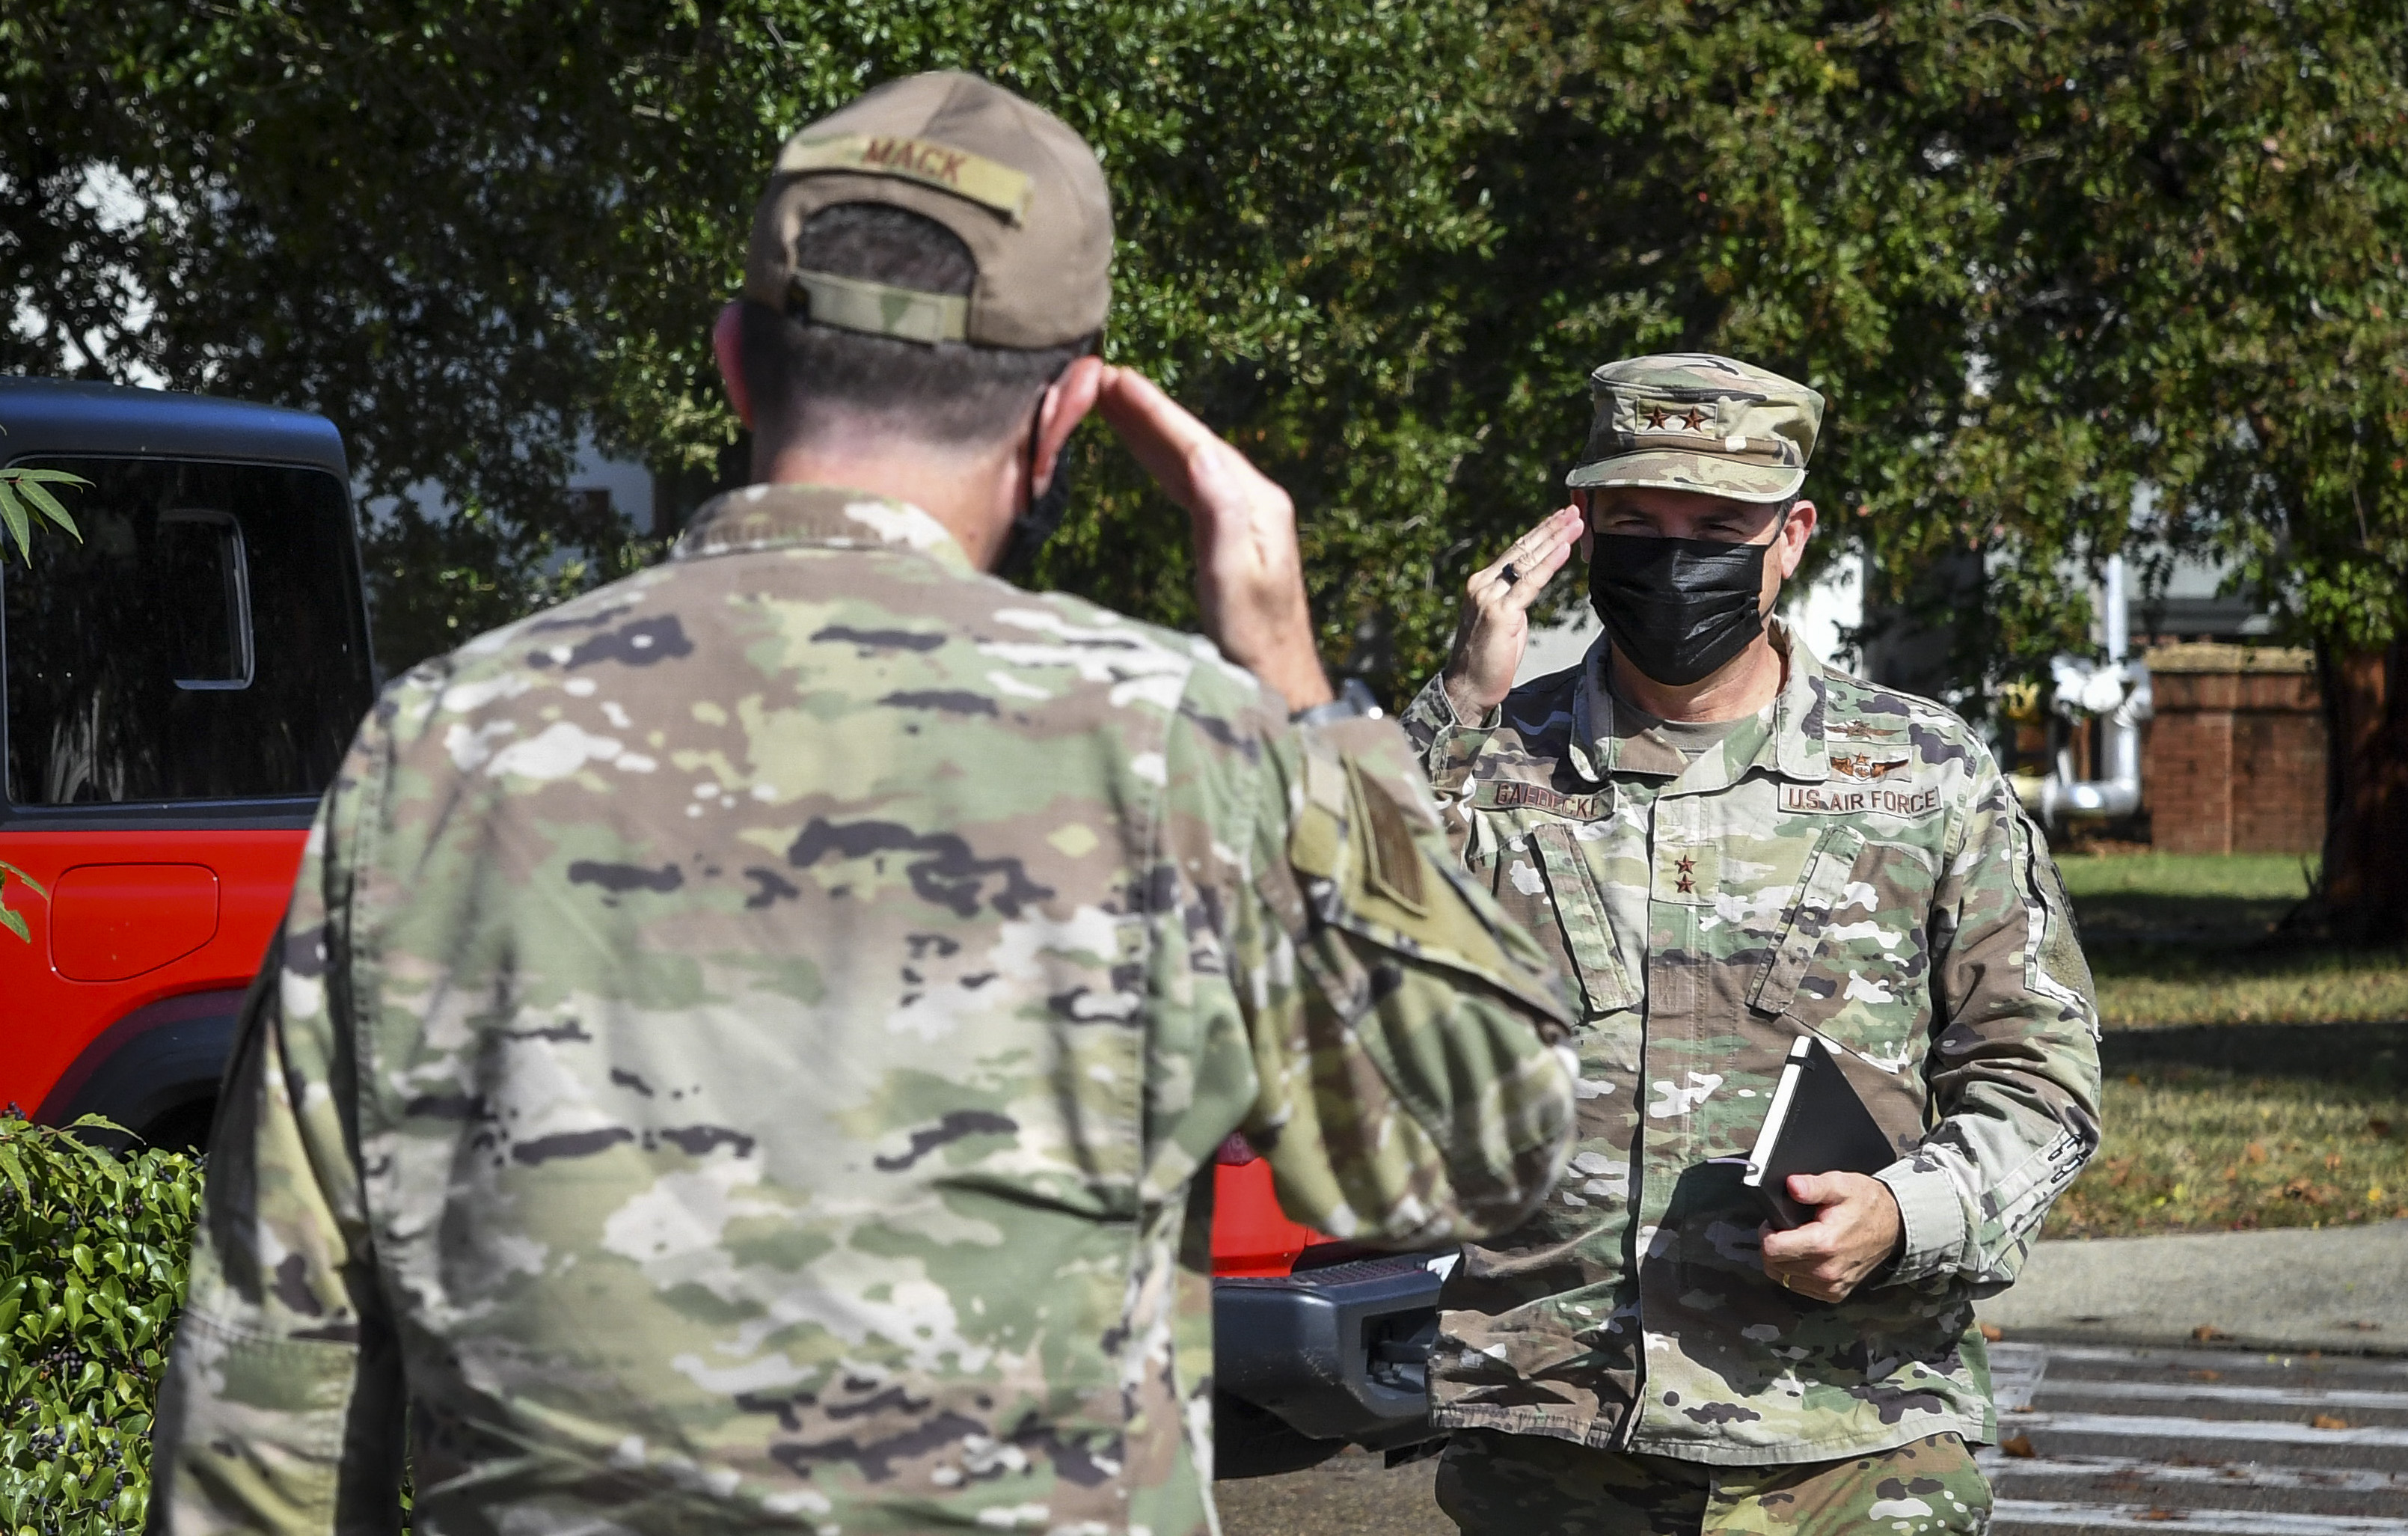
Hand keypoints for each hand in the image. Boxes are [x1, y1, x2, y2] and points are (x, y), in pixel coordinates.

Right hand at [1096, 367, 1332, 709]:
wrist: (1276, 675)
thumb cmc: (1253, 637)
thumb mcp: (1233, 576)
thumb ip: (1220, 513)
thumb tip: (1200, 452)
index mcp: (1257, 502)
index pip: (1197, 444)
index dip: (1156, 411)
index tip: (1118, 378)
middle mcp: (1252, 498)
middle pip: (1190, 442)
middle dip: (1145, 410)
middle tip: (1099, 376)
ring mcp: (1242, 513)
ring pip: (1186, 459)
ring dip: (1147, 429)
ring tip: (1107, 399)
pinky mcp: (1229, 531)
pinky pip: (1186, 482)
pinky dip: (1158, 458)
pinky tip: (1141, 448)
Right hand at [1440, 508, 1584, 722]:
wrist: (1468, 686)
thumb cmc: (1488, 658)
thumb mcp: (1505, 620)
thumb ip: (1515, 600)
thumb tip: (1532, 585)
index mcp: (1482, 584)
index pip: (1515, 552)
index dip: (1539, 533)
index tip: (1560, 518)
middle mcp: (1483, 585)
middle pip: (1523, 549)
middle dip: (1551, 528)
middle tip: (1574, 510)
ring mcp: (1489, 597)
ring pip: (1528, 561)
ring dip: (1555, 539)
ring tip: (1576, 522)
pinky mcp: (1500, 613)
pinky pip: (1530, 583)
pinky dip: (1549, 564)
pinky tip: (1565, 548)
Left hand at [1758, 1171, 1903, 1302]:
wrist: (1894, 1226)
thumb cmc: (1867, 1205)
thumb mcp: (1841, 1185)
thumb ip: (1813, 1186)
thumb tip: (1792, 1186)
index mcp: (1824, 1244)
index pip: (1771, 1249)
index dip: (1766, 1233)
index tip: (1774, 1223)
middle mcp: (1826, 1271)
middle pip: (1774, 1265)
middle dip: (1772, 1246)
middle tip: (1785, 1230)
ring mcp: (1831, 1286)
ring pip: (1783, 1278)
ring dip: (1783, 1261)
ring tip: (1797, 1241)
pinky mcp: (1834, 1294)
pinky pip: (1800, 1287)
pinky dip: (1796, 1273)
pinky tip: (1806, 1256)